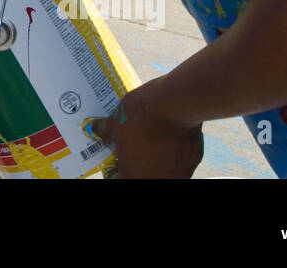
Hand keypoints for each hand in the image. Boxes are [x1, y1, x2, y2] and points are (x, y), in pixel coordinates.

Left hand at [86, 84, 203, 177]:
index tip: (111, 158)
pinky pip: (177, 160)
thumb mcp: (114, 123)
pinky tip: (165, 135)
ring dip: (152, 158)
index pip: (117, 180)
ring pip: (161, 170)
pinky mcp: (193, 161)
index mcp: (133, 178)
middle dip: (133, 163)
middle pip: (140, 175)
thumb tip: (94, 129)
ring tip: (147, 139)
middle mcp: (156, 181)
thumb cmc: (141, 117)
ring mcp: (178, 174)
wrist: (175, 104)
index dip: (112, 170)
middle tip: (127, 147)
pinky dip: (170, 151)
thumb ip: (103, 131)